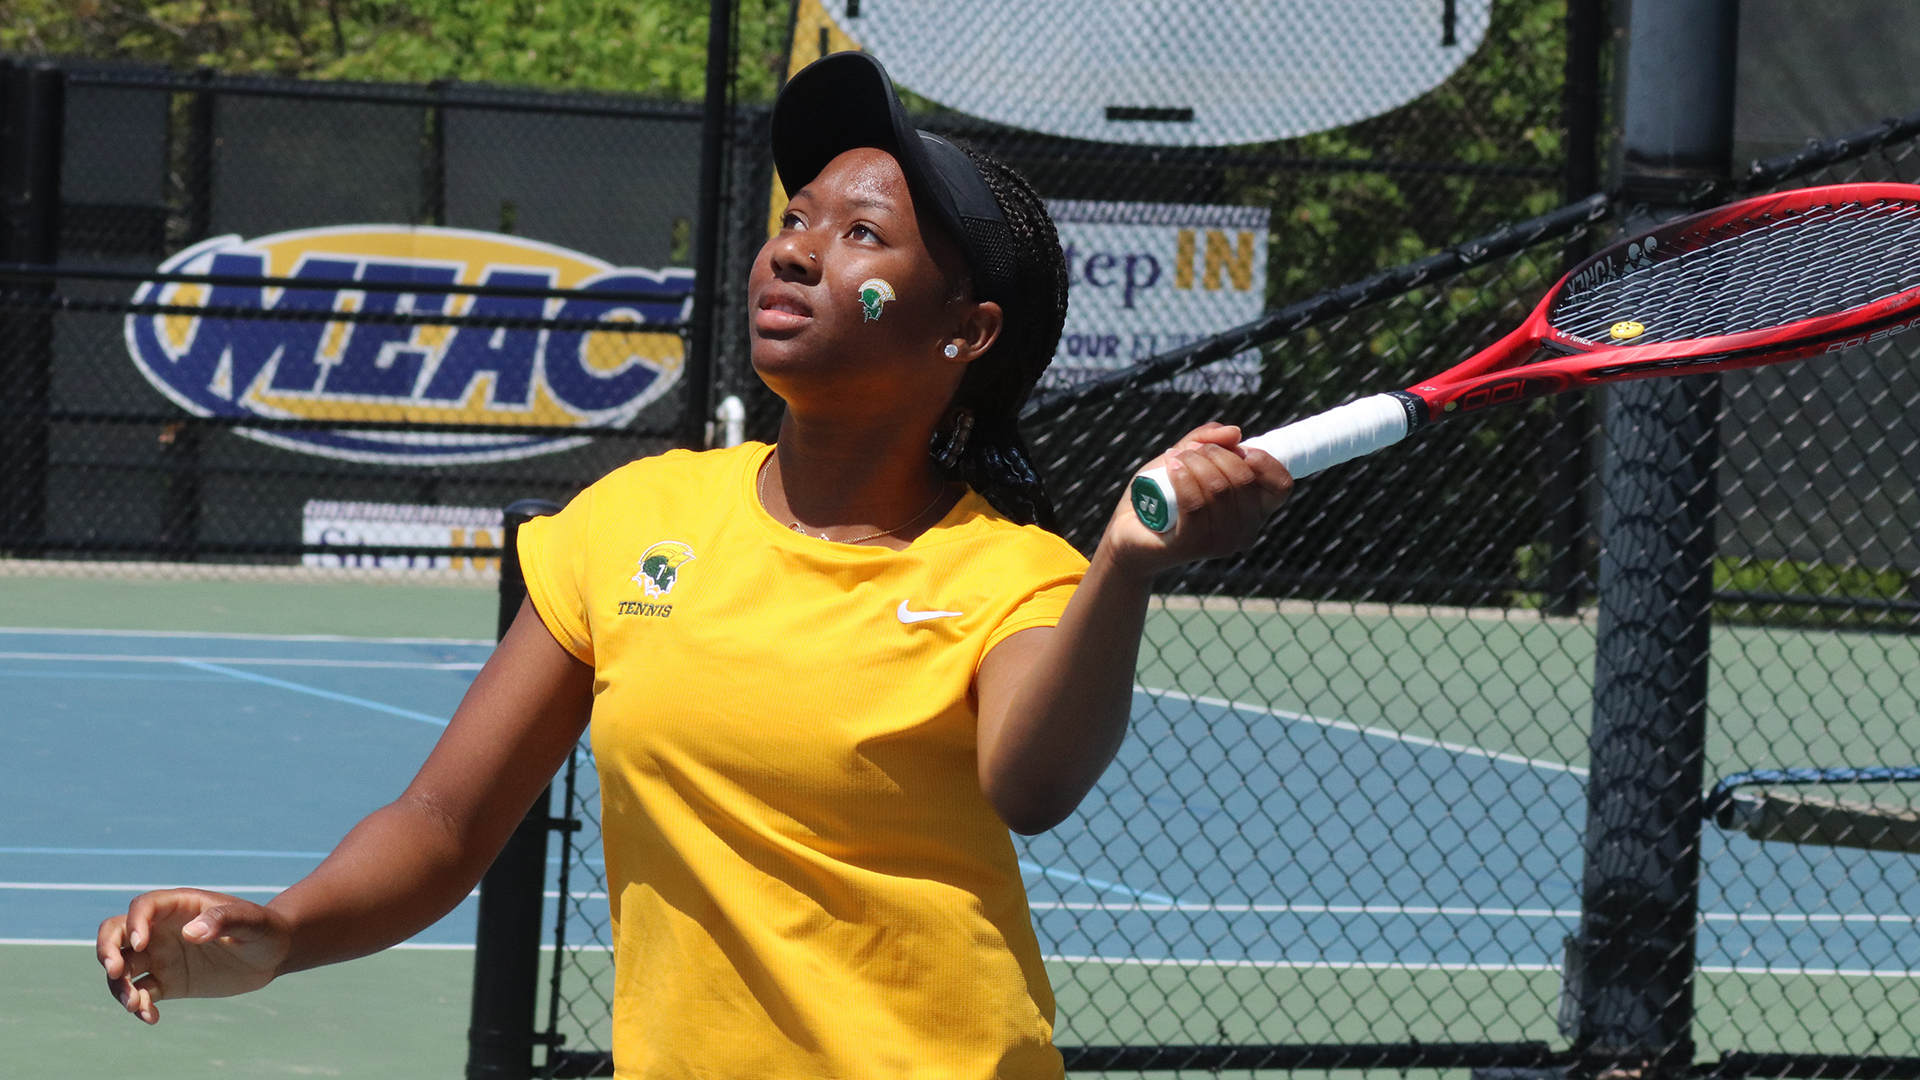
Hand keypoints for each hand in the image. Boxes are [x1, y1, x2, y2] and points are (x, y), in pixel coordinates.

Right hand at [97, 889, 291, 1023]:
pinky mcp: (166, 983)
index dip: (135, 923)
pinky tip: (152, 1017)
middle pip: (116, 933)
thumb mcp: (251, 921)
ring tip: (137, 1004)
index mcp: (179, 906)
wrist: (273, 953)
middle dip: (106, 950)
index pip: (143, 907)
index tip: (142, 944)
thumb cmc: (264, 928)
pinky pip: (140, 993)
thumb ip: (224, 921)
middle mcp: (162, 930)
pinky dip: (139, 1006)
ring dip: (119, 986)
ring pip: (122, 968)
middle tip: (116, 971)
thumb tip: (191, 932)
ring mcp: (160, 956)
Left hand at [1102, 422, 1292, 576]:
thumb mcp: (1185, 458)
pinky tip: (1172, 466)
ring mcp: (1219, 543)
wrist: (1130, 530)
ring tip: (1175, 457)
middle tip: (1191, 450)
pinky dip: (1183, 478)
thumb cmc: (1163, 494)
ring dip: (1196, 462)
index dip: (1265, 460)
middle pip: (1244, 481)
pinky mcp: (1191, 547)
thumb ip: (1207, 440)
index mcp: (1254, 510)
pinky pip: (1194, 505)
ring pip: (1218, 490)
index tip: (1240, 447)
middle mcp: (1244, 531)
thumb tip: (1235, 432)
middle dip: (1216, 453)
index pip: (1281, 486)